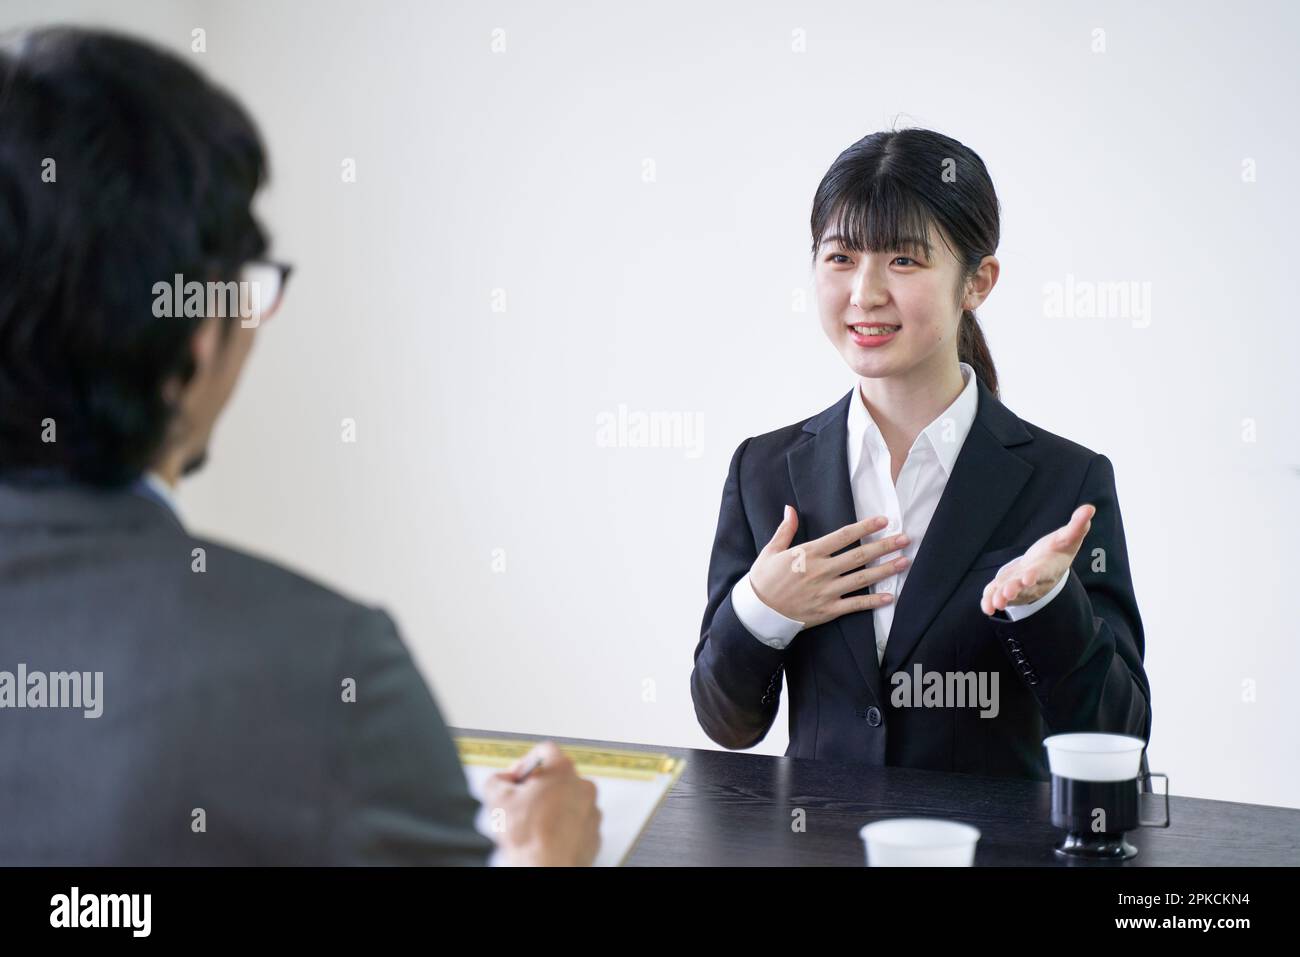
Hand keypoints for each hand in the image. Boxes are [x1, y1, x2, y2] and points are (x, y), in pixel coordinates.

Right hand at [482, 741, 601, 865]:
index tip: (517, 778)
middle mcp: (583, 786)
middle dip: (538, 787)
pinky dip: (564, 826)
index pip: (545, 751)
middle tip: (522, 804)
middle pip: (558, 776)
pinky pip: (577, 822)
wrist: (547, 868)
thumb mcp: (497, 799)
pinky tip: (547, 836)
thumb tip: (500, 780)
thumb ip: (496, 779)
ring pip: (568, 800)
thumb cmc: (529, 837)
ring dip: (552, 807)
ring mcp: (592, 810)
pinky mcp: (594, 832)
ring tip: (534, 824)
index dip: (525, 762)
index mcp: (563, 771)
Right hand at [748, 505, 908, 628]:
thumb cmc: (763, 580)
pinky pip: (855, 605)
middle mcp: (821, 571)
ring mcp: (826, 592)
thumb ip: (785, 530)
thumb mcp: (771, 550)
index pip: (843, 536)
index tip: (883, 520)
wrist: (757, 613)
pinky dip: (873, 602)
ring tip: (904, 561)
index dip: (865, 527)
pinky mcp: (827, 610)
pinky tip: (890, 597)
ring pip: (862, 579)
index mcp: (808, 553)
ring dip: (885, 570)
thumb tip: (790, 508)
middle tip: (905, 539)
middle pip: (859, 556)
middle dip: (884, 546)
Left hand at [980, 504, 1095, 615]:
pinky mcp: (1006, 587)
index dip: (1035, 575)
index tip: (1028, 577)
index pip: (1042, 572)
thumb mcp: (1068, 537)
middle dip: (1015, 590)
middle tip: (1006, 593)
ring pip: (1010, 594)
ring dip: (1001, 598)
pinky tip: (986, 607)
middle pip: (1024, 588)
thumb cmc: (1057, 551)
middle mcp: (1033, 581)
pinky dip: (990, 601)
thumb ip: (1077, 525)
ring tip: (994, 603)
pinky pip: (997, 596)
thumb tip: (1090, 508)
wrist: (1047, 567)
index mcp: (1048, 569)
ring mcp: (1019, 587)